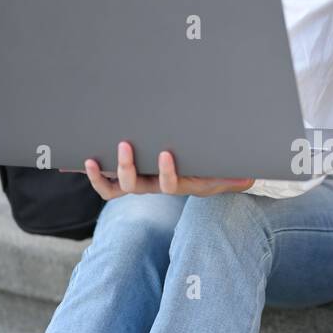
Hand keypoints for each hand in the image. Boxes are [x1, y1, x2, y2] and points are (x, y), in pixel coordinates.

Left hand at [84, 141, 253, 199]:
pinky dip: (95, 176)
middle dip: (128, 167)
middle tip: (125, 144)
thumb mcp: (224, 174)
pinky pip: (107, 185)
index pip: (171, 185)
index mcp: (179, 184)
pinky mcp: (127, 179)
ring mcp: (139, 184)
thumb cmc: (213, 170)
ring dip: (103, 176)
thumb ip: (234, 177)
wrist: (201, 176)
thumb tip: (249, 178)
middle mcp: (156, 187)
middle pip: (136, 186)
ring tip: (93, 159)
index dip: (167, 173)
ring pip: (117, 188)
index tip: (166, 154)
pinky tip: (84, 162)